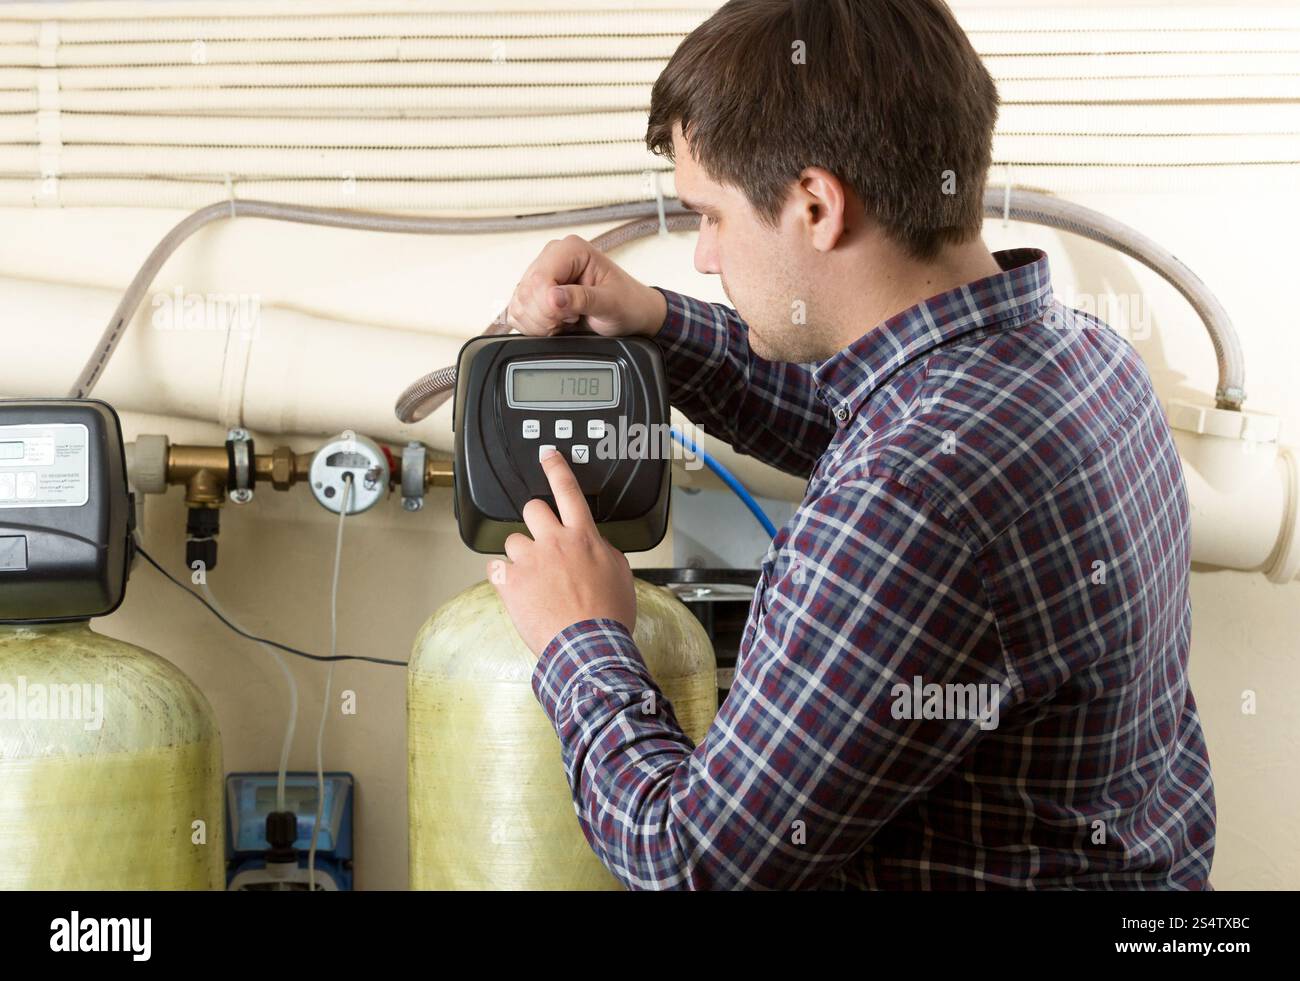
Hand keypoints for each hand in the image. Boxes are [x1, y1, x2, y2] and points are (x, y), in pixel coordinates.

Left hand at [489, 447, 636, 655]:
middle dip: (535, 519)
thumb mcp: (620, 574)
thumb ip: (604, 550)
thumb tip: (596, 544)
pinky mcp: (510, 583)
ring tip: (534, 579)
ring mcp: (530, 561)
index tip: (548, 455)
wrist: (588, 647)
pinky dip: (504, 577)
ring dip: (521, 554)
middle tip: (542, 539)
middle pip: (533, 509)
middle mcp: (554, 542)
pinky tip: (518, 590)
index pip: (568, 490)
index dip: (556, 468)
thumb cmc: (607, 616)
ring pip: (513, 540)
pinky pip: (496, 568)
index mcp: (583, 537)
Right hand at [507, 234, 667, 337]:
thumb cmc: (627, 302)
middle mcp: (552, 257)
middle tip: (571, 320)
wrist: (632, 314)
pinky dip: (534, 326)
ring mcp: (541, 274)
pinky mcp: (535, 293)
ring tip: (566, 321)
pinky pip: (517, 312)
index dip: (549, 306)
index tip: (570, 316)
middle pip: (525, 292)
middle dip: (545, 317)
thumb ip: (583, 299)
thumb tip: (553, 298)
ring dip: (539, 323)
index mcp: (570, 250)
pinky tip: (556, 324)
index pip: (539, 279)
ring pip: (518, 304)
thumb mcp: (611, 303)